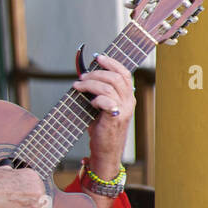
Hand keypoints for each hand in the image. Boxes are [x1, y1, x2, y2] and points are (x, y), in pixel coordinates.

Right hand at [0, 167, 47, 207]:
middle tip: (19, 206)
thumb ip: (10, 172)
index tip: (22, 195)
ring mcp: (34, 207)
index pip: (37, 186)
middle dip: (31, 204)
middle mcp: (37, 191)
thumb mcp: (0, 170)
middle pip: (41, 200)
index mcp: (32, 177)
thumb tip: (9, 170)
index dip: (29, 192)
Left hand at [75, 53, 133, 177]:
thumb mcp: (100, 106)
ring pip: (109, 87)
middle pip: (116, 77)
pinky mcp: (115, 119)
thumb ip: (97, 92)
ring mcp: (124, 110)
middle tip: (82, 76)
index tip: (98, 57)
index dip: (112, 63)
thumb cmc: (101, 127)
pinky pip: (107, 102)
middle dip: (96, 73)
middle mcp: (129, 101)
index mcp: (128, 96)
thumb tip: (84, 76)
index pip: (124, 73)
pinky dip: (96, 99)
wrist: (105, 150)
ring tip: (78, 86)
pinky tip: (90, 103)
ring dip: (90, 84)